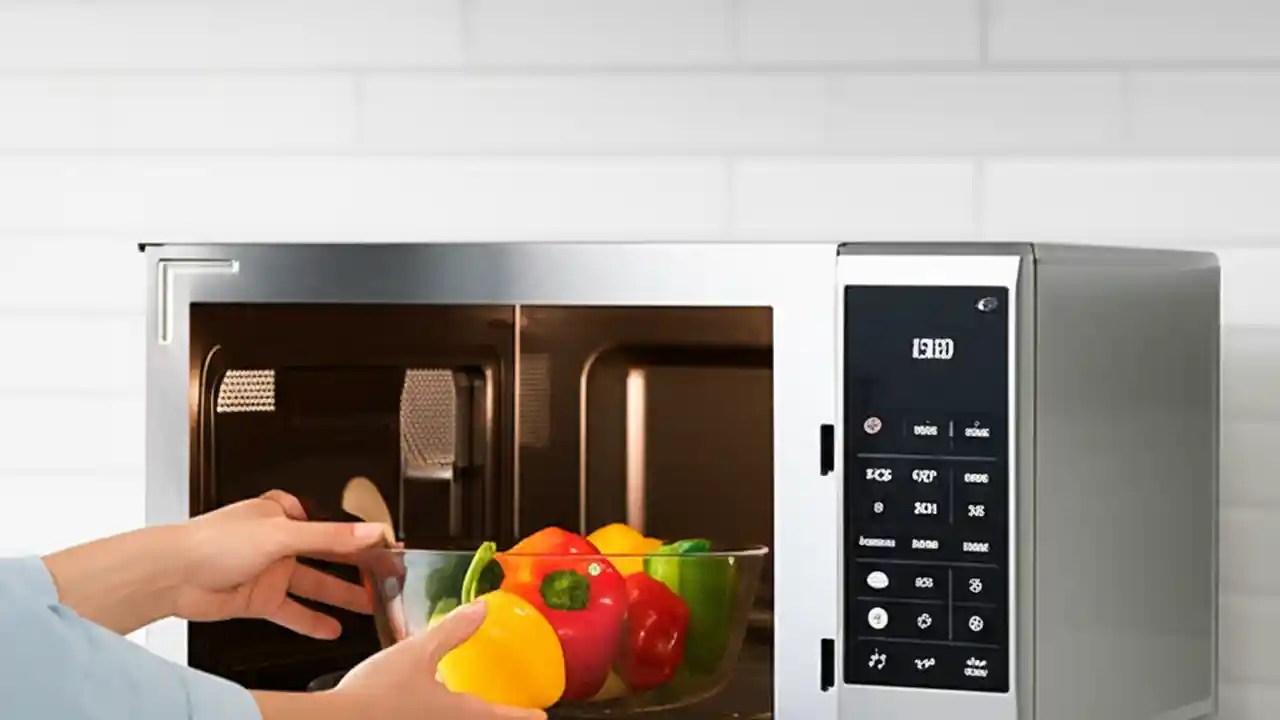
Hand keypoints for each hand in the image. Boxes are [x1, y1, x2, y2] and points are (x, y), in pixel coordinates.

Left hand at [173, 490, 386, 638]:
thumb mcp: (281, 533)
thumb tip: (369, 532)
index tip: (384, 544)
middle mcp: (277, 541)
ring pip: (313, 584)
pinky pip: (292, 610)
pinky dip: (311, 620)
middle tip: (384, 575)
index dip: (357, 536)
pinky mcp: (259, 598)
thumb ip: (329, 536)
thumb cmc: (212, 541)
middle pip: (325, 555)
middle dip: (355, 566)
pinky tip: (330, 627)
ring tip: (368, 604)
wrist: (171, 575)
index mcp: (282, 514)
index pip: (328, 525)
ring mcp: (269, 571)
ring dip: (340, 595)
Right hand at [338, 601, 543, 718]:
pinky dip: (436, 715)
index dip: (523, 715)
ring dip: (465, 716)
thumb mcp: (417, 653)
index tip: (540, 715)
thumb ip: (453, 631)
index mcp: (458, 714)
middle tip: (504, 712)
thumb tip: (481, 608)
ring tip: (464, 706)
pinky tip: (422, 706)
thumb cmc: (375, 695)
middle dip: (493, 717)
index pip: (502, 717)